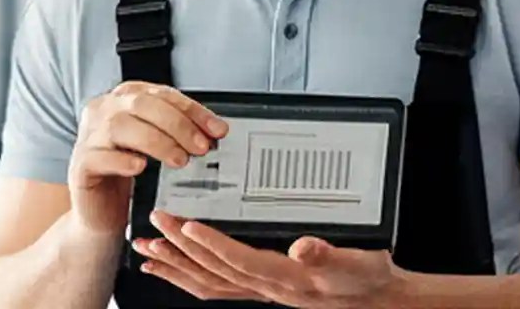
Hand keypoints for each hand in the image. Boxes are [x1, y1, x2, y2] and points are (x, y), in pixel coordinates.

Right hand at [67, 83, 227, 235]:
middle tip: (201, 147)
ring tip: (180, 160)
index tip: (217, 129)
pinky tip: (140, 167)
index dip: (191, 110)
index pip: (160, 94)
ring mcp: (87, 138)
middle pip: (140, 105)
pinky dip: (122, 160)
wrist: (101, 212)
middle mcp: (101, 111)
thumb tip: (213, 131)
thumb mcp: (155, 146)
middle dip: (177, 124)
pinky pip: (99, 157)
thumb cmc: (129, 174)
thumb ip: (177, 133)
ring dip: (155, 141)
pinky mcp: (80, 166)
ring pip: (119, 126)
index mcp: (121, 100)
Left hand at [135, 211, 403, 307]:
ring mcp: (260, 290)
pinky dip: (185, 276)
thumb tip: (303, 246)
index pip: (241, 261)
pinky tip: (164, 267)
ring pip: (207, 281)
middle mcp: (268, 288)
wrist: (373, 296)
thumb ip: (330, 254)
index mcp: (290, 278)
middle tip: (156, 222)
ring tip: (146, 248)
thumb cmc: (365, 275)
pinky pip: (213, 286)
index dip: (213, 244)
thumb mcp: (359, 261)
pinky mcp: (257, 287)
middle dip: (181, 247)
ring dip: (174, 265)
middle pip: (214, 270)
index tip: (188, 226)